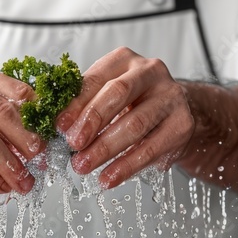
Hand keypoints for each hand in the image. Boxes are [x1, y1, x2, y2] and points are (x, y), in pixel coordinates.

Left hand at [56, 47, 194, 188]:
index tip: (60, 126)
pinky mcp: (182, 124)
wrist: (174, 112)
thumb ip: (83, 104)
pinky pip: (151, 148)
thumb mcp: (106, 95)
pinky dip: (126, 166)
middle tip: (73, 146)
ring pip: (135, 124)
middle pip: (118, 94)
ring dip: (105, 149)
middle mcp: (150, 71)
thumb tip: (55, 125)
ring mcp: (170, 96)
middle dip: (91, 122)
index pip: (97, 78)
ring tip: (83, 166)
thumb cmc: (131, 103)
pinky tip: (108, 177)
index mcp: (124, 60)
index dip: (76, 103)